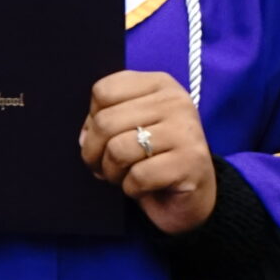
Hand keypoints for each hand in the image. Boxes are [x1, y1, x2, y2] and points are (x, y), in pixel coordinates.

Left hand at [82, 70, 218, 234]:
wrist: (194, 195)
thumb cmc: (155, 158)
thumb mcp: (131, 126)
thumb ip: (105, 119)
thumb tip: (85, 137)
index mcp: (159, 83)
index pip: (103, 91)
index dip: (91, 121)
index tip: (103, 140)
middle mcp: (176, 101)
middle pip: (105, 122)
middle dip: (95, 153)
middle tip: (105, 167)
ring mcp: (185, 130)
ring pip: (118, 149)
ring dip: (112, 172)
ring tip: (125, 176)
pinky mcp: (190, 162)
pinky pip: (138, 176)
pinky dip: (131, 189)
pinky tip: (145, 188)